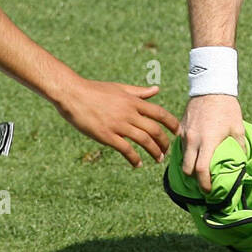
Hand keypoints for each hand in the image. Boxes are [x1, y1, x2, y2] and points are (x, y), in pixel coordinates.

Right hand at [56, 79, 178, 166]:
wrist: (73, 94)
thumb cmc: (95, 90)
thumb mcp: (119, 88)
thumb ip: (139, 92)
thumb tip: (157, 90)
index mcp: (133, 101)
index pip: (159, 113)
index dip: (171, 123)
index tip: (177, 132)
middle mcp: (129, 113)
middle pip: (154, 130)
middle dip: (164, 142)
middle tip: (167, 150)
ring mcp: (118, 125)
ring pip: (144, 141)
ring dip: (154, 152)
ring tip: (158, 159)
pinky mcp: (107, 135)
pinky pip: (125, 150)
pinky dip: (134, 158)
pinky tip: (138, 164)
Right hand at [178, 94, 245, 193]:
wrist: (211, 87)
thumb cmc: (227, 108)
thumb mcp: (238, 127)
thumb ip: (239, 146)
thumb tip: (242, 162)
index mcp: (208, 142)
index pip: (201, 171)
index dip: (205, 184)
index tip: (209, 191)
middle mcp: (193, 140)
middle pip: (187, 169)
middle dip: (194, 180)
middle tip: (203, 183)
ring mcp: (184, 134)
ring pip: (181, 158)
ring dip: (189, 166)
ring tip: (199, 168)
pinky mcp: (180, 127)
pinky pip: (180, 145)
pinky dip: (186, 152)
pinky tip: (194, 152)